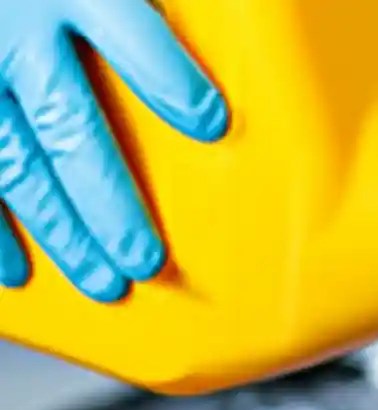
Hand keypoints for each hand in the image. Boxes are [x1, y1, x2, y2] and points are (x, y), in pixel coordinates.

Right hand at [0, 0, 226, 301]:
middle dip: (108, 197)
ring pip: (15, 161)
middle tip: (148, 259)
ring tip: (106, 283)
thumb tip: (225, 28)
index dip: (165, 77)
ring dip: (59, 228)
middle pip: (67, 124)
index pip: (127, 30)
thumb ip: (155, 2)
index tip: (212, 123)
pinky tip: (14, 272)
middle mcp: (15, 25)